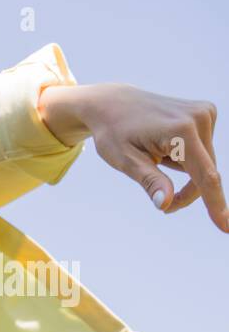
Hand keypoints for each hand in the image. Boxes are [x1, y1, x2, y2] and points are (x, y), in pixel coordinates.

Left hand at [69, 83, 225, 231]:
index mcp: (181, 130)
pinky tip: (164, 147)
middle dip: (187, 192)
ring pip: (206, 164)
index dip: (215, 204)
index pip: (204, 175)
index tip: (226, 227)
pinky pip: (202, 151)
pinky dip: (185, 158)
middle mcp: (200, 117)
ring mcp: (206, 112)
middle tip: (163, 202)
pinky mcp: (206, 113)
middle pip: (206, 174)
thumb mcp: (124, 160)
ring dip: (184, 173)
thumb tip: (165, 204)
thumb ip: (149, 181)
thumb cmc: (114, 133)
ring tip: (154, 157)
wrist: (113, 104)